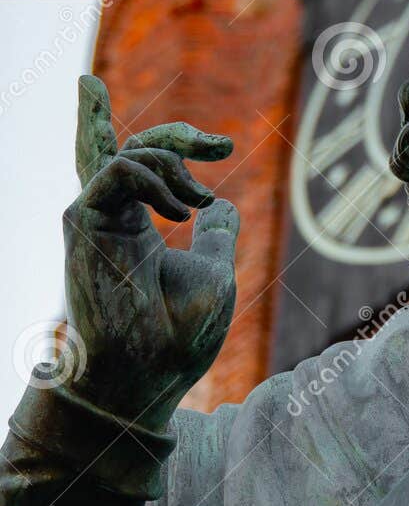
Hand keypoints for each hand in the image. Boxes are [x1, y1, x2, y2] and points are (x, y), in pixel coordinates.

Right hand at [59, 75, 237, 423]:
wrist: (147, 370)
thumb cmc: (181, 332)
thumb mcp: (214, 273)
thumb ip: (214, 235)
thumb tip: (223, 203)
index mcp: (143, 225)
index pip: (146, 163)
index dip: (185, 143)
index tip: (226, 147)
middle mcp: (116, 217)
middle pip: (133, 149)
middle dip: (179, 135)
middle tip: (223, 146)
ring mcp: (99, 218)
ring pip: (122, 153)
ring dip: (170, 161)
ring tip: (197, 203)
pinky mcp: (84, 223)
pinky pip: (115, 171)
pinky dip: (153, 177)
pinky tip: (180, 213)